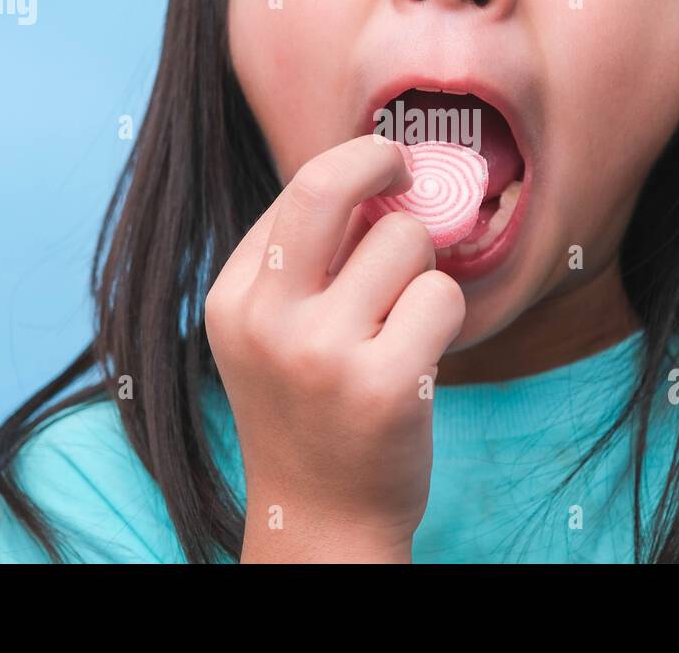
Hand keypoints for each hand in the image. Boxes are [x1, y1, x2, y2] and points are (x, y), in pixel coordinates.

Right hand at [203, 134, 465, 561]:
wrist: (321, 520)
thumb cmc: (311, 411)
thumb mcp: (271, 333)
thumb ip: (306, 259)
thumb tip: (375, 171)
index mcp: (233, 300)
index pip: (297, 190)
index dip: (353, 167)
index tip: (384, 170)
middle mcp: (266, 320)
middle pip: (329, 184)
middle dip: (381, 158)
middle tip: (406, 169)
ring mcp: (321, 353)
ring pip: (406, 239)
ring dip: (422, 268)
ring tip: (402, 320)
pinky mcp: (384, 386)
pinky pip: (442, 294)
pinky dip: (445, 314)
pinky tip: (420, 353)